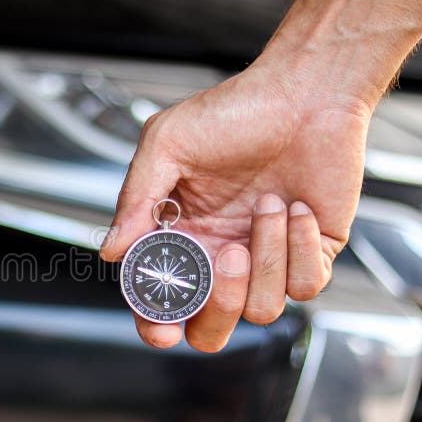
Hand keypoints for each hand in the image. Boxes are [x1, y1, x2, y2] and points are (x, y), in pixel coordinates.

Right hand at [100, 62, 369, 351]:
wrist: (306, 92)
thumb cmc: (235, 112)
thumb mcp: (167, 144)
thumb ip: (135, 199)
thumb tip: (110, 250)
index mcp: (180, 237)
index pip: (162, 301)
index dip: (156, 322)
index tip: (162, 327)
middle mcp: (220, 256)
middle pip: (209, 329)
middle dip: (218, 306)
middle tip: (228, 257)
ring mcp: (265, 259)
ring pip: (261, 310)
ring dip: (266, 257)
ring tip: (268, 203)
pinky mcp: (311, 254)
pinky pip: (305, 286)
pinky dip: (301, 248)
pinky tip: (298, 209)